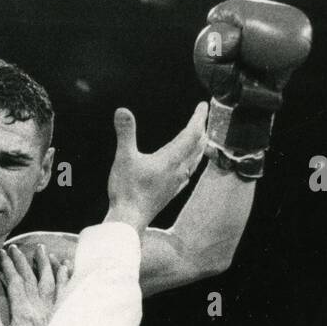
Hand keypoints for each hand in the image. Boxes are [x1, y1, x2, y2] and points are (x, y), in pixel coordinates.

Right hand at [0, 245, 71, 325]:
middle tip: (15, 247)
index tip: (1, 253)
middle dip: (22, 260)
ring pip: (49, 279)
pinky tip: (65, 266)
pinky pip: (66, 289)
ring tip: (41, 249)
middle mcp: (39, 306)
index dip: (8, 266)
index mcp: (23, 311)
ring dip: (45, 263)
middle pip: (30, 277)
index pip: (15, 282)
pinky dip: (65, 276)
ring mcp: (53, 308)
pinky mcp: (64, 313)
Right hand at [105, 103, 206, 230]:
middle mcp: (179, 170)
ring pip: (196, 160)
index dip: (199, 118)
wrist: (130, 220)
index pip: (191, 134)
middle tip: (203, 117)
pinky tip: (188, 165)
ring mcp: (177, 182)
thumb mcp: (123, 158)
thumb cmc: (127, 191)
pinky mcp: (172, 191)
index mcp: (171, 159)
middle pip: (198, 146)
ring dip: (200, 145)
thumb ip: (126, 133)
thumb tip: (122, 111)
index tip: (204, 105)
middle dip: (202, 129)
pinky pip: (188, 172)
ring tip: (201, 137)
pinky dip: (192, 161)